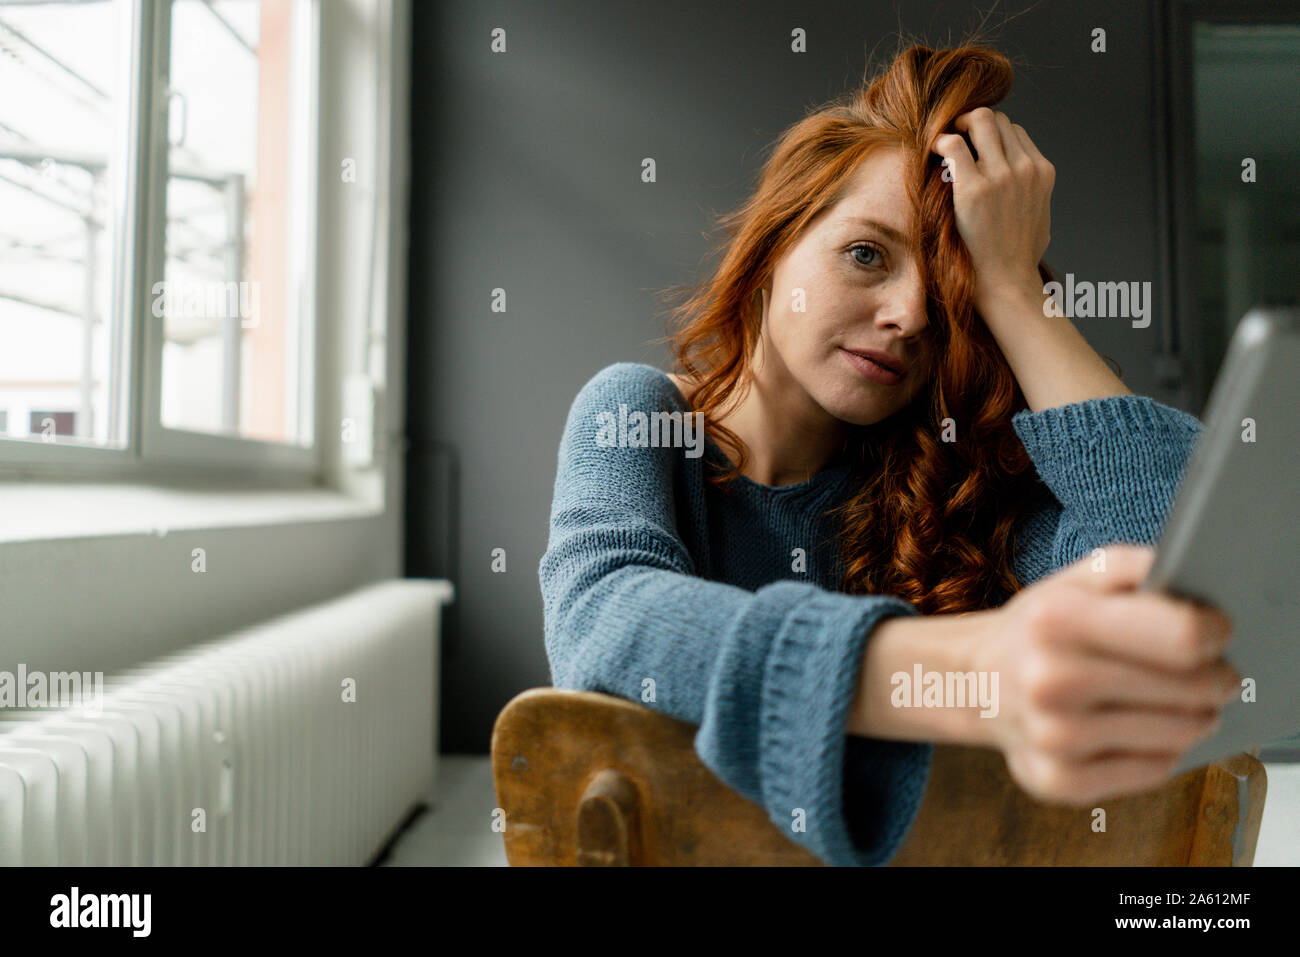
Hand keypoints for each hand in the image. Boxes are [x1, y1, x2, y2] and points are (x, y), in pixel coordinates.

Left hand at [932, 107, 1054, 311]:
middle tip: (953, 142)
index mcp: (1042, 172)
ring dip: (956, 129)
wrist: (1007, 284)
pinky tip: (931, 155)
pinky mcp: (974, 188)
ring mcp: (1001, 176)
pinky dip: (939, 142)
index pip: (1014, 132)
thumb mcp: (1039, 217)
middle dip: (972, 125)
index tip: (971, 151)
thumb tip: (1021, 189)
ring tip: (941, 149)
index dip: (990, 137)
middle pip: (997, 120)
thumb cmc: (1018, 259)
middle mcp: (1025, 168)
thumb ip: (1031, 193)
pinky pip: (953, 144)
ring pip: (979, 121)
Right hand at [968, 544, 1237, 805]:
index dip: (1213, 632)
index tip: (1215, 631)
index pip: (1182, 637)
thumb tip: (1195, 592)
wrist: (974, 683)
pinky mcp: (1061, 781)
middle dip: (1215, 678)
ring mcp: (1054, 738)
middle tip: (1212, 672)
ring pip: (1181, 734)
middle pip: (1192, 690)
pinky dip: (1161, 748)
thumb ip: (1135, 568)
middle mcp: (1050, 681)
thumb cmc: (1041, 629)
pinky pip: (1155, 770)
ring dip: (1193, 716)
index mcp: (1056, 620)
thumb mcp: (1076, 579)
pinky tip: (1142, 728)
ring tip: (1178, 700)